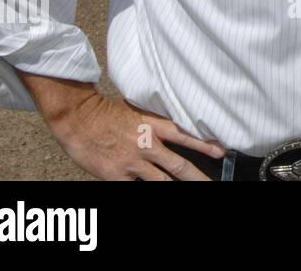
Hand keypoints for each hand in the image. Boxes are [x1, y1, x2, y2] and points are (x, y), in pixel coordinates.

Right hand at [52, 93, 224, 180]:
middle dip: (197, 178)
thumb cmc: (107, 113)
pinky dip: (144, 189)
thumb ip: (155, 123)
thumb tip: (174, 131)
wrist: (79, 118)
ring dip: (174, 188)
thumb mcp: (138, 110)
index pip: (186, 136)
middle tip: (209, 184)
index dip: (205, 145)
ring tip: (187, 190)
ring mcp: (132, 162)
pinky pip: (136, 188)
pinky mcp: (117, 176)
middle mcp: (147, 144)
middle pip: (179, 166)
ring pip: (161, 182)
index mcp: (153, 126)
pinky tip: (150, 189)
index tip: (221, 152)